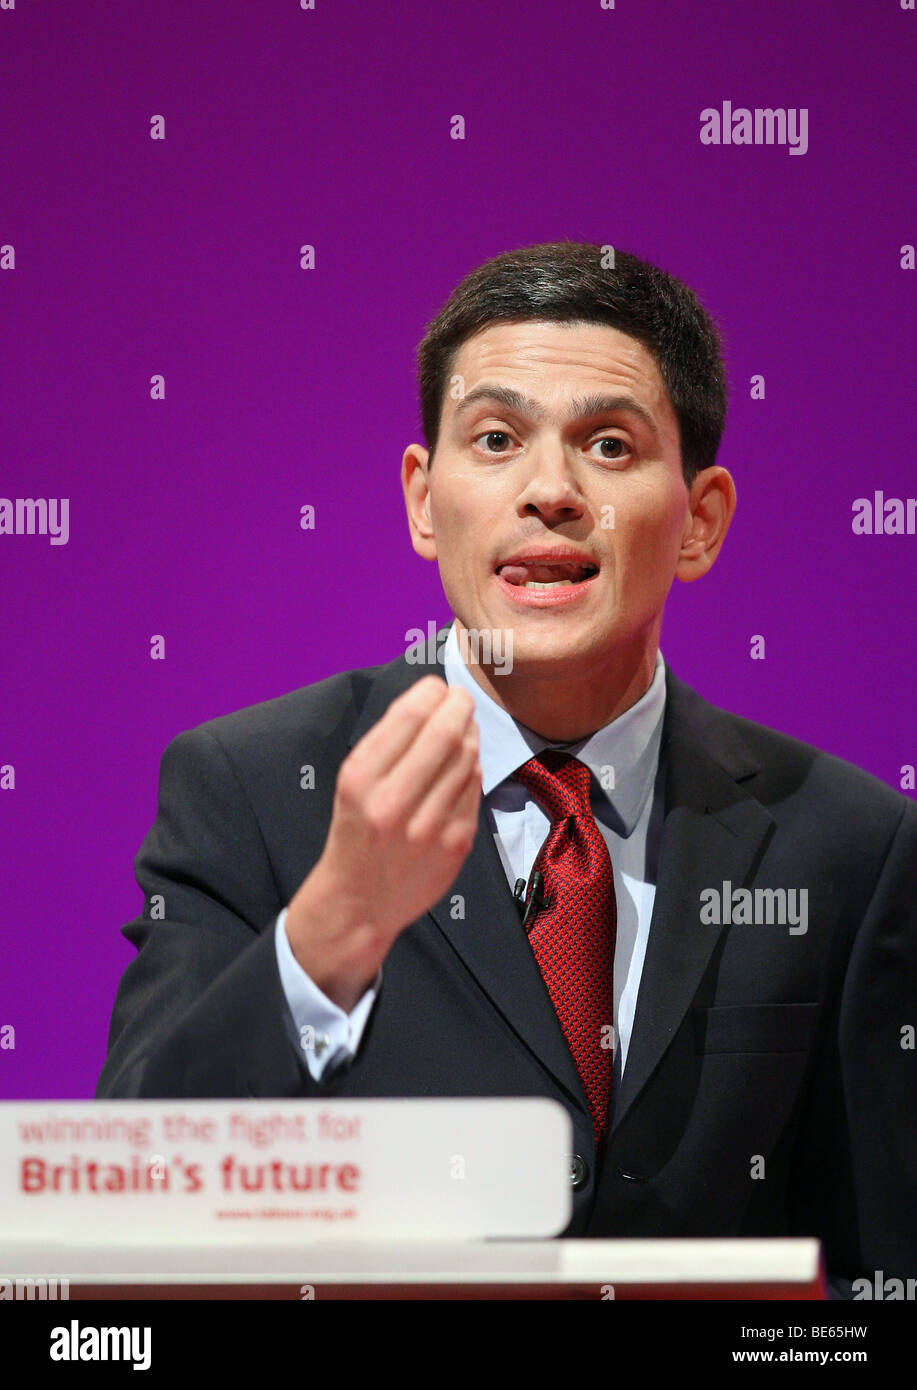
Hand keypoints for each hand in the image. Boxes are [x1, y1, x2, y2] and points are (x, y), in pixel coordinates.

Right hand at [285, 675, 480, 1010]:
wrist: (359, 900)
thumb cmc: (357, 831)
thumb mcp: (353, 782)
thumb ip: (388, 743)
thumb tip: (431, 698)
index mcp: (361, 780)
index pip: (409, 718)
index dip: (432, 693)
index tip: (438, 687)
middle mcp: (392, 804)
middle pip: (445, 735)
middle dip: (460, 707)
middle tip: (462, 699)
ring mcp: (428, 827)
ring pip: (467, 760)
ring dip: (470, 735)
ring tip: (464, 729)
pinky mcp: (455, 845)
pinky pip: (475, 790)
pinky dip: (473, 769)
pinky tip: (464, 767)